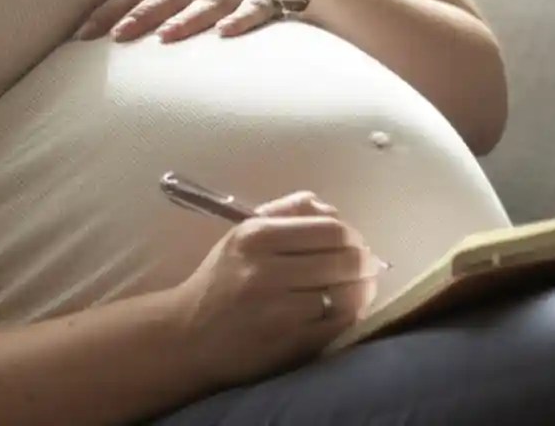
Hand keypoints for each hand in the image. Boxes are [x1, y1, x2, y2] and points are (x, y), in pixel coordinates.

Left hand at [72, 0, 334, 42]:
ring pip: (210, 1)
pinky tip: (227, 33)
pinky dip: (241, 18)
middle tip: (117, 37)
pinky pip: (255, 8)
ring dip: (188, 18)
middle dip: (143, 15)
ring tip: (167, 37)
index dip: (113, 9)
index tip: (85, 34)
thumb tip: (112, 23)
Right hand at [168, 191, 379, 389]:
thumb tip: (333, 211)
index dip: (353, 236)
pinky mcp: (289, 344)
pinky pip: (339, 325)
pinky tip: (344, 312)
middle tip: (365, 267)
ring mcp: (278, 311)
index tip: (355, 243)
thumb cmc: (222, 280)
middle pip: (346, 260)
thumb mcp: (244, 235)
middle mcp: (265, 271)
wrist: (188, 337)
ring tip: (360, 289)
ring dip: (363, 291)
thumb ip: (289, 213)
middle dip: (365, 264)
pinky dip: (350, 316)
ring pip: (348, 294)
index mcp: (256, 237)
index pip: (330, 229)